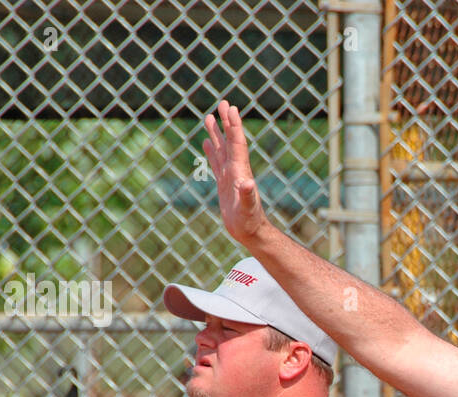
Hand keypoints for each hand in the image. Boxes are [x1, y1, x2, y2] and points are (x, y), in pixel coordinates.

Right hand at [203, 100, 270, 246]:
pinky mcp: (224, 184)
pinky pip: (216, 163)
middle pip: (230, 140)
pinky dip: (211, 151)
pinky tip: (207, 142)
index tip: (231, 108)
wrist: (250, 232)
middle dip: (227, 122)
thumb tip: (247, 184)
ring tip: (210, 117)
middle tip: (223, 103)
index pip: (237, 143)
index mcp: (240, 171)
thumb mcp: (248, 209)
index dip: (234, 126)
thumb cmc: (250, 222)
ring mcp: (230, 176)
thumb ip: (248, 196)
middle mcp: (236, 169)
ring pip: (221, 149)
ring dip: (217, 133)